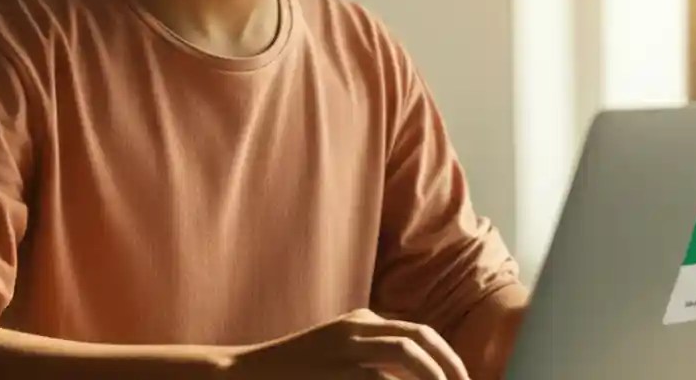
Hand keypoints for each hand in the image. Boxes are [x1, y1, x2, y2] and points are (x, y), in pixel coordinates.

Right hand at [228, 308, 470, 379]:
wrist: (246, 375)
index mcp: (362, 321)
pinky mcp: (336, 370)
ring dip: (434, 377)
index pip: (420, 333)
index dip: (448, 358)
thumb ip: (372, 358)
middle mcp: (357, 329)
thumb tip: (417, 372)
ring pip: (407, 357)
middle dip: (450, 367)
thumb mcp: (338, 353)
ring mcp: (345, 349)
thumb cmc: (296, 372)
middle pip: (420, 340)